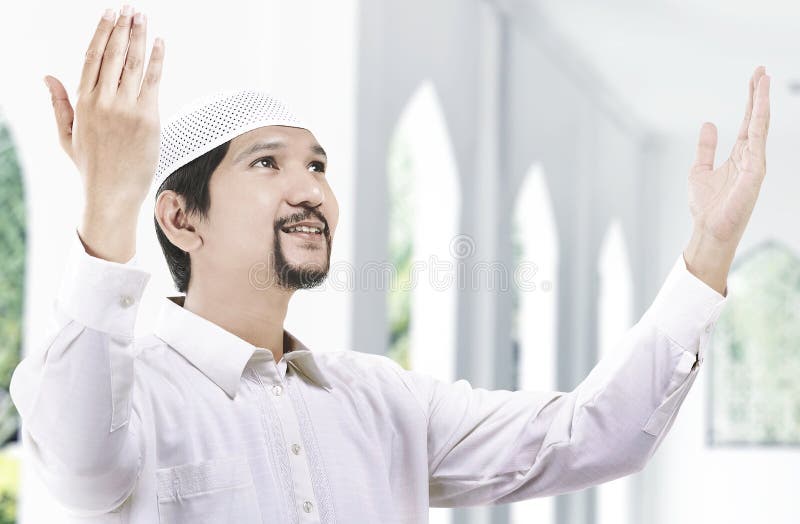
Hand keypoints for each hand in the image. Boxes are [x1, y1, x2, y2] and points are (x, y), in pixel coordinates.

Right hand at [44, 6, 164, 261]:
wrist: (112, 195)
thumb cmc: (91, 167)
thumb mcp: (67, 135)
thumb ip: (60, 103)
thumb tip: (47, 76)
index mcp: (83, 103)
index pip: (92, 58)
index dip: (102, 33)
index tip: (108, 14)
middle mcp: (104, 102)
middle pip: (114, 55)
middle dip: (123, 28)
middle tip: (130, 8)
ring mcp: (127, 109)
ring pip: (134, 64)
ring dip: (140, 37)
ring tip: (144, 18)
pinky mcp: (148, 119)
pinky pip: (153, 82)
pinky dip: (157, 60)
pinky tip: (160, 43)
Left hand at [684, 66, 770, 294]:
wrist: (707, 229)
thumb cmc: (706, 206)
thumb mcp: (700, 169)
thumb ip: (706, 148)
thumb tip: (708, 124)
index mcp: (739, 155)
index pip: (747, 122)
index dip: (751, 100)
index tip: (755, 78)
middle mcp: (751, 156)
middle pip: (757, 119)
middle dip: (759, 94)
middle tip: (761, 70)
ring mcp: (755, 163)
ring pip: (760, 126)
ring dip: (761, 102)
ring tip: (763, 79)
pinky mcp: (755, 172)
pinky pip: (757, 142)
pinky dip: (758, 122)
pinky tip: (759, 106)